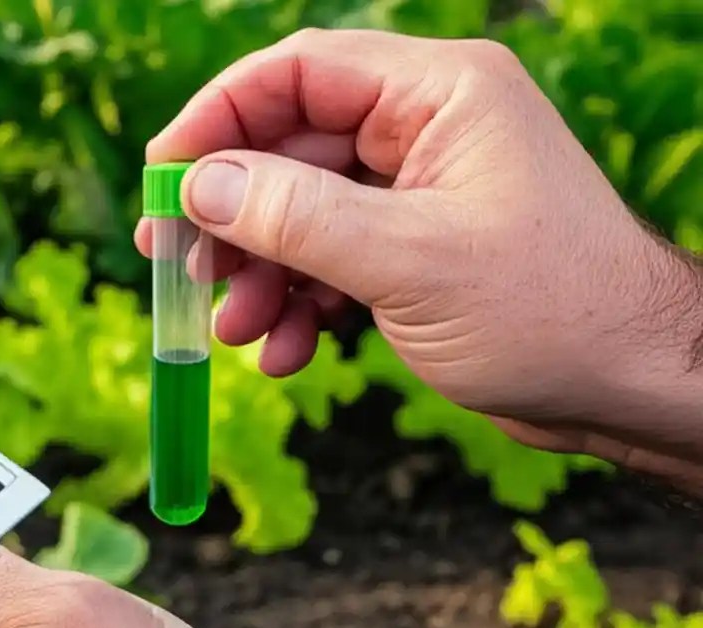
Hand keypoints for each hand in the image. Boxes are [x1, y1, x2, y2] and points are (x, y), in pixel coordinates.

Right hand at [140, 28, 702, 483]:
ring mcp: (417, 191)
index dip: (217, 119)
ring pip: (300, 213)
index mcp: (436, 94)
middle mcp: (423, 130)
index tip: (164, 181)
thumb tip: (198, 186)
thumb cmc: (549, 310)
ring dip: (260, 274)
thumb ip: (295, 217)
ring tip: (238, 331)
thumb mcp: (407, 260)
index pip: (295, 73)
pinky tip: (287, 351)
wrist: (631, 387)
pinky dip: (299, 304)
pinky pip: (329, 260)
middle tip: (179, 269)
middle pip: (287, 149)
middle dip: (233, 218)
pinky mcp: (414, 248)